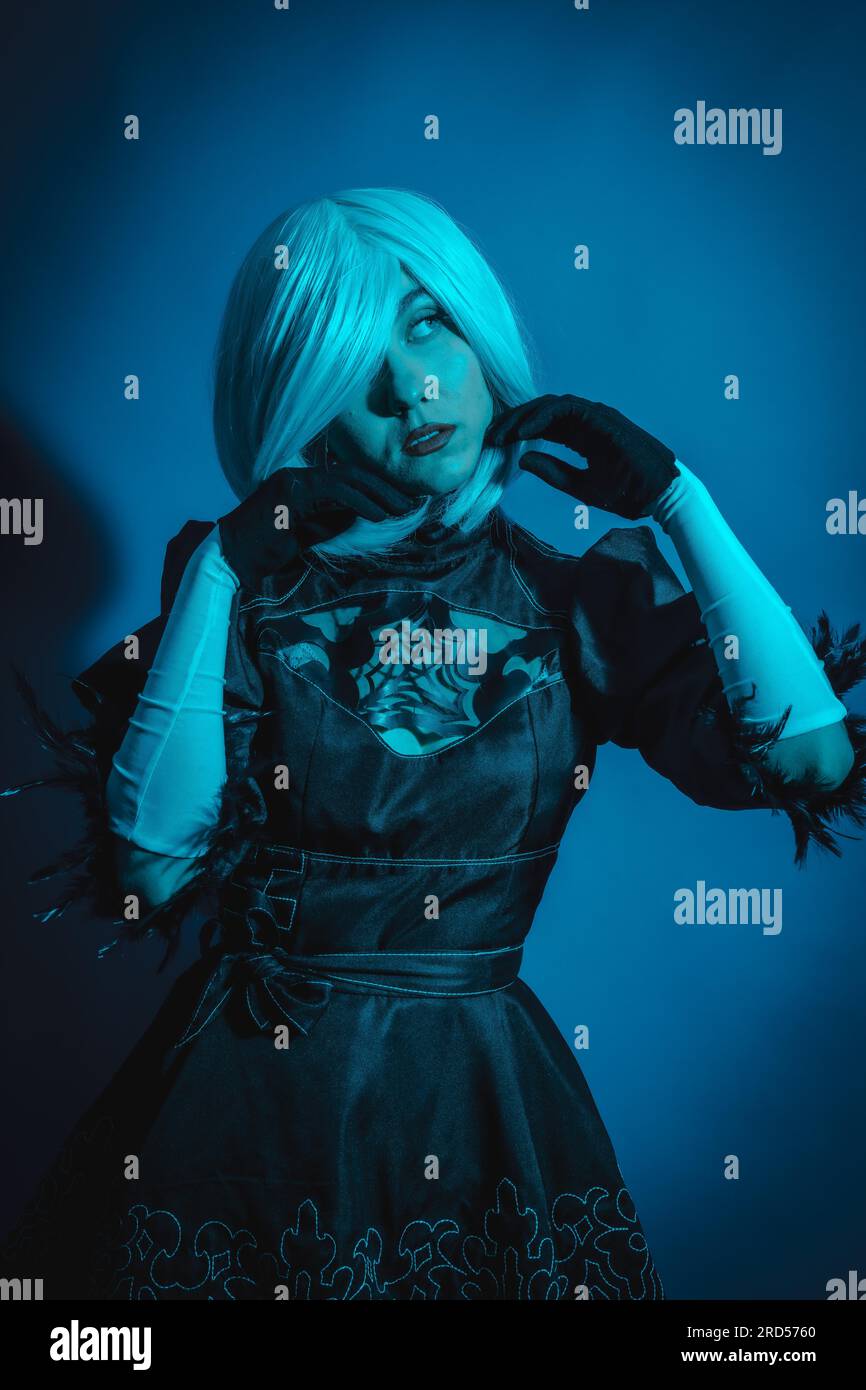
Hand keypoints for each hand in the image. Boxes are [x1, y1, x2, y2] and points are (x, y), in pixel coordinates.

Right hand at [218, 461, 416, 587]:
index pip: (347, 478)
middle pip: (351, 473)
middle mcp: (299, 475)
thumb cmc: (268, 550)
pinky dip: (360, 502)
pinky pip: (335, 491)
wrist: (235, 557)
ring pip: (346, 478)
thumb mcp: (312, 532)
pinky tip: (378, 515)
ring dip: (378, 494)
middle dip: (384, 488)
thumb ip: (336, 519)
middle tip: (410, 503)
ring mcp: (293, 479)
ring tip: (400, 510)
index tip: (400, 501)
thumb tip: (368, 513)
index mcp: (303, 482)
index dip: (376, 488)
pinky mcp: (292, 491)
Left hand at [485, 394, 679, 519]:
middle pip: (541, 410)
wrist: (660, 496)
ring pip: (550, 404)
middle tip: (488, 436)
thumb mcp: (580, 486)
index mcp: (581, 435)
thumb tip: (521, 459)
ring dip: (523, 417)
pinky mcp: (603, 417)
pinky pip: (566, 407)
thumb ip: (552, 472)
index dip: (516, 431)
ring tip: (501, 434)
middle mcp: (587, 421)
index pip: (542, 425)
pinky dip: (543, 416)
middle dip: (512, 420)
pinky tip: (523, 433)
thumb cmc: (627, 493)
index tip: (493, 446)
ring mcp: (596, 416)